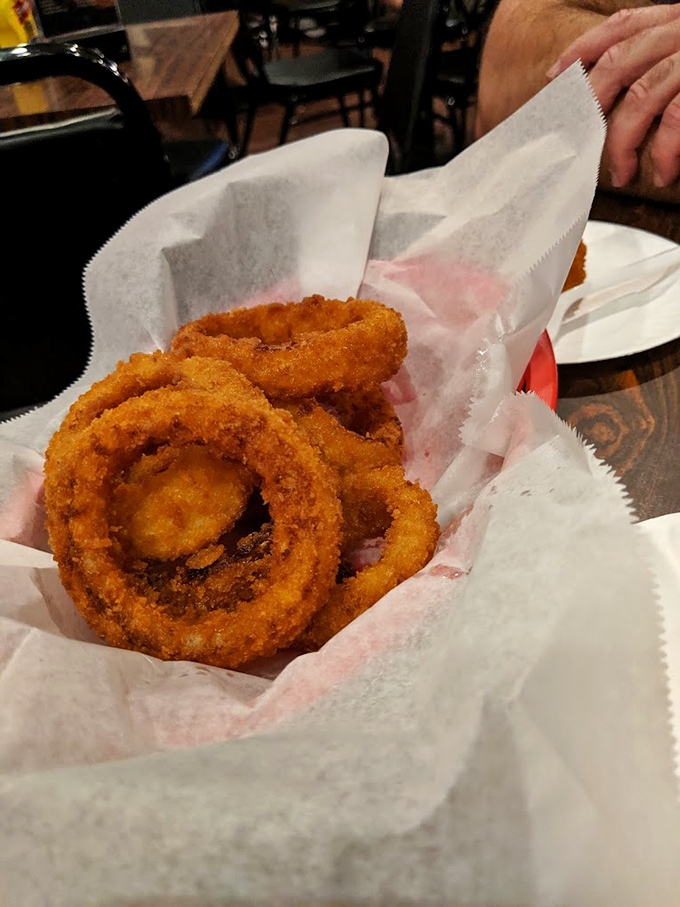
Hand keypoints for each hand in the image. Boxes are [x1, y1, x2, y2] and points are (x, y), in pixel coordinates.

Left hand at [548, 4, 679, 187]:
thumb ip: (662, 62)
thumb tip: (625, 94)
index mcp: (677, 20)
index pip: (623, 25)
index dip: (585, 48)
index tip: (555, 74)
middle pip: (621, 60)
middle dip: (592, 102)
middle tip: (580, 139)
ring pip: (642, 96)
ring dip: (624, 142)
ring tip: (620, 173)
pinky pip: (676, 119)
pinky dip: (664, 151)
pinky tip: (661, 172)